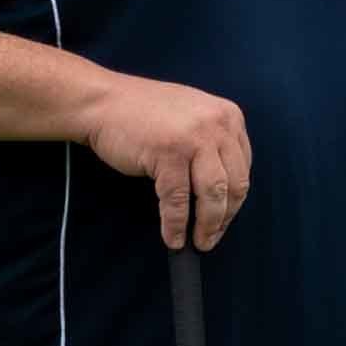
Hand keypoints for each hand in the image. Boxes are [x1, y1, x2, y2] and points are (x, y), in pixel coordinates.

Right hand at [81, 70, 251, 249]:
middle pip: (234, 184)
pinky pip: (178, 200)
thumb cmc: (144, 113)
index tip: (226, 218)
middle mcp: (218, 125)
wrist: (103, 102)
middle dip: (225, 217)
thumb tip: (223, 192)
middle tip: (213, 237)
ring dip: (207, 226)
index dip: (235, 199)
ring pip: (212, 195)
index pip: (243, 168)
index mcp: (229, 116)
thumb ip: (214, 142)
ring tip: (199, 243)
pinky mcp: (169, 154)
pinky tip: (173, 237)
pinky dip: (176, 224)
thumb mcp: (193, 116)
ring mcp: (194, 139)